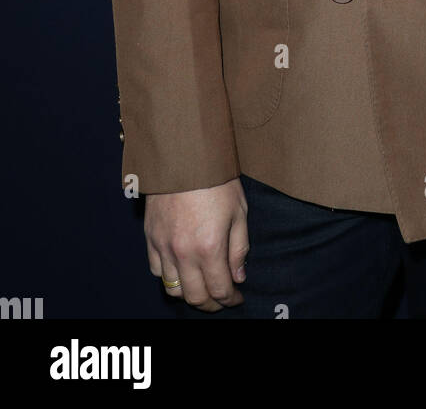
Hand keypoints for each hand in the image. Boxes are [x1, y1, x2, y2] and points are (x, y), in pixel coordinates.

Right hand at [145, 177, 248, 310]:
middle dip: (211, 304)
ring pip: (173, 288)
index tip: (237, 299)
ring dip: (189, 294)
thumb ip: (239, 248)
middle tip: (221, 300)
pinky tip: (181, 271)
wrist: (185, 155)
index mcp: (210, 247)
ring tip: (202, 289)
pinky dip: (169, 277)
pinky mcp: (151, 237)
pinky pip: (156, 270)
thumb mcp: (239, 211)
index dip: (230, 300)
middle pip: (195, 297)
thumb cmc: (216, 180)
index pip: (220, 290)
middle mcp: (184, 253)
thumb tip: (238, 276)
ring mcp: (164, 246)